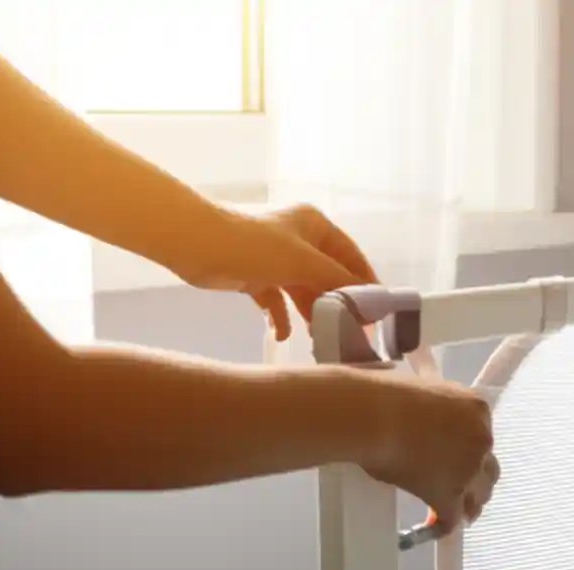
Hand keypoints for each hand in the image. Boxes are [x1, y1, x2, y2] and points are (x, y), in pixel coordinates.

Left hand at [170, 204, 377, 340]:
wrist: (195, 242)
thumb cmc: (255, 245)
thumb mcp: (304, 262)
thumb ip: (338, 280)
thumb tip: (369, 298)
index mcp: (315, 226)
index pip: (350, 255)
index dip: (365, 282)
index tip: (378, 310)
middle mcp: (298, 239)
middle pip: (327, 276)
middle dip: (337, 303)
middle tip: (351, 332)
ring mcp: (275, 258)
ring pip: (302, 290)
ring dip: (310, 313)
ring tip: (321, 339)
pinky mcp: (254, 276)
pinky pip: (276, 300)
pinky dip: (280, 318)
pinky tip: (283, 335)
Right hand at [363, 377, 498, 532]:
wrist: (375, 416)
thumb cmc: (388, 399)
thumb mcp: (428, 394)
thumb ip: (441, 416)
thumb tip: (428, 433)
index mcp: (477, 409)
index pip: (483, 438)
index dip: (473, 454)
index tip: (462, 462)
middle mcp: (481, 438)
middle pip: (489, 469)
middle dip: (478, 482)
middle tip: (467, 492)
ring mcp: (469, 468)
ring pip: (479, 495)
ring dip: (469, 505)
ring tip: (459, 514)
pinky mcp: (450, 494)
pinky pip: (453, 516)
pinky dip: (445, 525)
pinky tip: (435, 528)